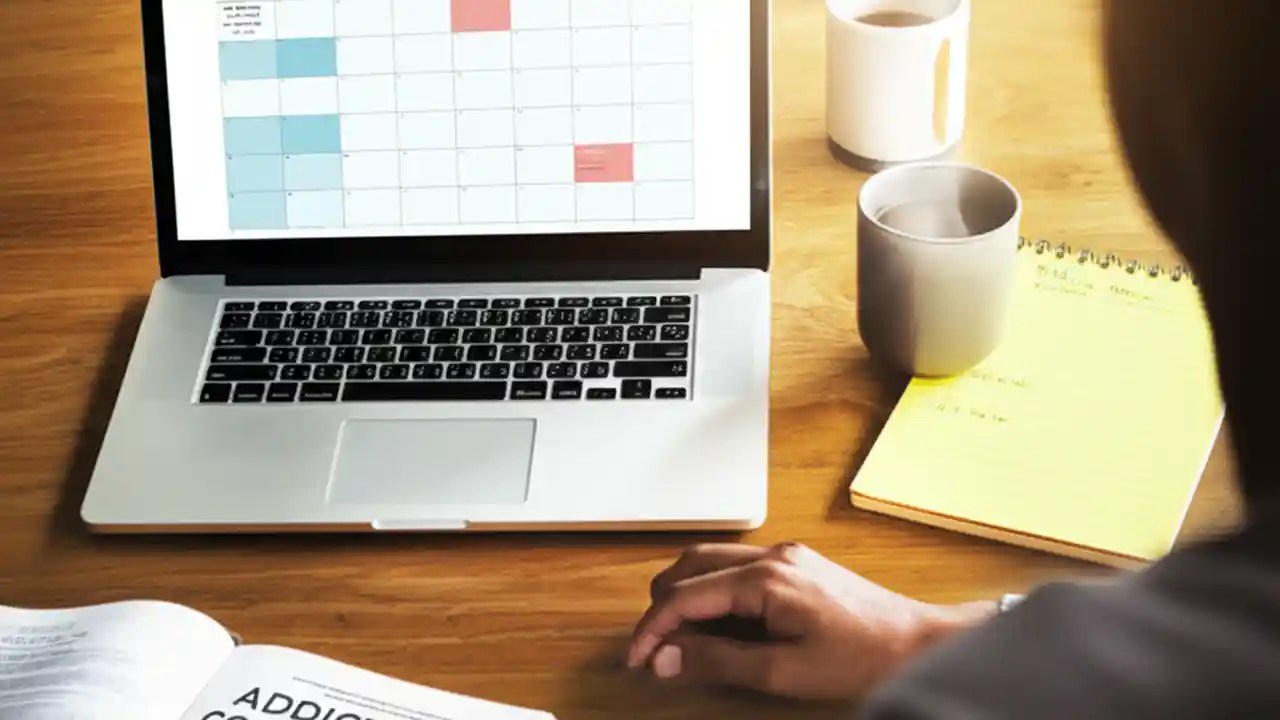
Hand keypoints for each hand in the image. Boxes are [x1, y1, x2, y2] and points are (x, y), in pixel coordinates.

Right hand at [626, 542, 995, 700]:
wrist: (917, 641)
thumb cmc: (860, 657)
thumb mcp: (782, 672)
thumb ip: (718, 661)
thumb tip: (666, 656)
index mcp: (765, 578)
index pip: (685, 596)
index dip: (653, 630)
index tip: (637, 659)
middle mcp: (772, 555)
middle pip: (690, 565)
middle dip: (663, 607)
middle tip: (655, 650)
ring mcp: (785, 555)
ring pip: (712, 561)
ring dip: (687, 596)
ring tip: (682, 640)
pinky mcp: (796, 563)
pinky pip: (738, 566)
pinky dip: (715, 591)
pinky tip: (719, 625)